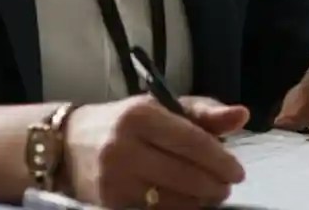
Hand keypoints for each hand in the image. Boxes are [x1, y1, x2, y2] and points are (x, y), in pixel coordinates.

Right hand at [62, 95, 248, 209]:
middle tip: (225, 186)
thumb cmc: (123, 123)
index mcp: (139, 115)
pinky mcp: (108, 204)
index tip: (238, 171)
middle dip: (215, 185)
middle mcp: (123, 147)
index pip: (191, 142)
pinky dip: (177, 209)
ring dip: (200, 201)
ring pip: (173, 200)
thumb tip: (241, 115)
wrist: (66, 145)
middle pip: (186, 175)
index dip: (221, 160)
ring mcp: (114, 179)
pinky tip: (185, 202)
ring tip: (208, 194)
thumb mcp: (160, 108)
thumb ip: (203, 113)